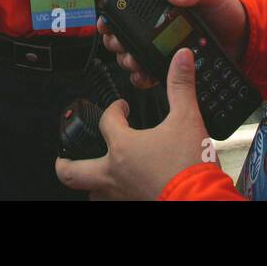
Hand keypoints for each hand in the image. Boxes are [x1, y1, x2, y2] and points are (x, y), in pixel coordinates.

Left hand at [56, 49, 212, 198]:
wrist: (202, 200)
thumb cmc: (190, 167)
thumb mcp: (187, 119)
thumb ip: (181, 87)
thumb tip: (181, 58)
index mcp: (123, 147)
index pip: (106, 120)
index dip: (114, 109)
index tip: (121, 107)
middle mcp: (115, 174)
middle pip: (73, 172)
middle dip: (65, 163)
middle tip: (64, 157)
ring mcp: (122, 196)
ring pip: (91, 193)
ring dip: (90, 184)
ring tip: (94, 177)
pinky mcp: (133, 206)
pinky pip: (112, 204)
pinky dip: (111, 198)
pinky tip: (123, 192)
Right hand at [99, 0, 247, 88]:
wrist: (244, 42)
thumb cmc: (227, 13)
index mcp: (162, 7)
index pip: (128, 10)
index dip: (113, 17)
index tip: (107, 23)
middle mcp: (157, 29)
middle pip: (124, 36)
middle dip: (116, 42)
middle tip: (121, 45)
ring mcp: (162, 50)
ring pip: (132, 57)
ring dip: (127, 60)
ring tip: (134, 61)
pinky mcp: (170, 70)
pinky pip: (148, 75)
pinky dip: (142, 77)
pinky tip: (146, 76)